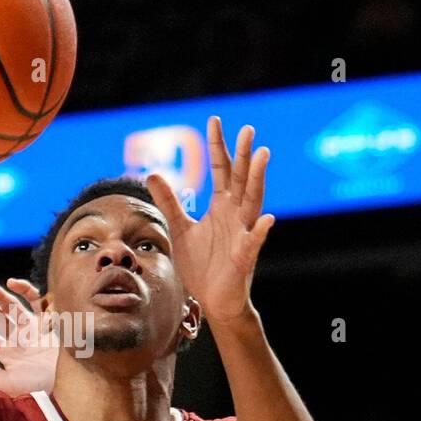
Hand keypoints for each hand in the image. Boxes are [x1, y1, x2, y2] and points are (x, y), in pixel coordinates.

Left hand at [0, 278, 58, 395]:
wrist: (62, 388)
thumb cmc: (34, 389)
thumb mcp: (4, 383)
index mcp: (6, 353)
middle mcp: (17, 338)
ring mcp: (31, 329)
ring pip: (12, 307)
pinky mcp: (46, 322)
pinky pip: (36, 301)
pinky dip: (25, 290)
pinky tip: (12, 283)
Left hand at [145, 116, 274, 324]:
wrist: (214, 300)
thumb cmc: (202, 265)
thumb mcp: (180, 229)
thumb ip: (169, 202)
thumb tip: (152, 173)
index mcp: (222, 207)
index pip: (221, 170)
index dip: (218, 147)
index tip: (214, 120)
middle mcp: (236, 215)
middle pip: (240, 179)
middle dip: (243, 155)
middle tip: (248, 130)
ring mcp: (243, 234)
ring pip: (253, 202)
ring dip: (257, 180)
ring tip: (263, 156)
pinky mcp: (245, 258)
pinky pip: (255, 242)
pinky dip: (261, 230)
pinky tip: (268, 218)